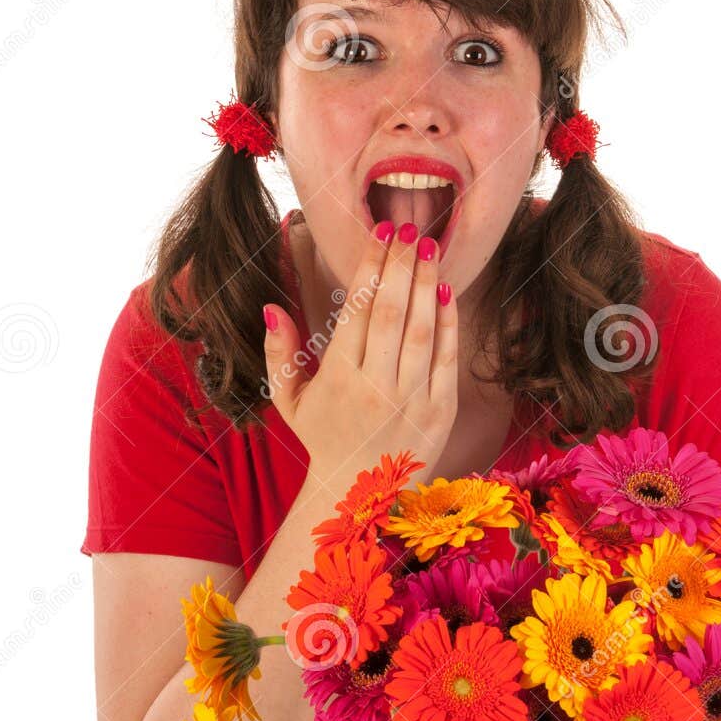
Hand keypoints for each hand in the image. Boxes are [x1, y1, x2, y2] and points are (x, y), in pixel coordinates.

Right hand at [262, 220, 457, 487]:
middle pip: (393, 312)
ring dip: (427, 283)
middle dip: (401, 264)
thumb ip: (278, 352)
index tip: (380, 231)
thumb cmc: (323, 436)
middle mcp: (375, 387)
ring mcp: (411, 400)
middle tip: (409, 226)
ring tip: (429, 247)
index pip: (359, 308)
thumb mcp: (288, 399)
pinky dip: (448, 323)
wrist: (359, 494)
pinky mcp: (439, 412)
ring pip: (422, 330)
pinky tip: (446, 291)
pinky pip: (446, 359)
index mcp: (338, 378)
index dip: (371, 265)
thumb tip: (272, 306)